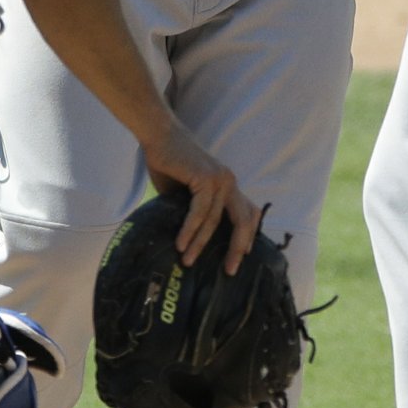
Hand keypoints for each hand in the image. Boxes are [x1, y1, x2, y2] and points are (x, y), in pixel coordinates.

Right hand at [142, 119, 258, 271]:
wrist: (158, 136)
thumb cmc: (169, 163)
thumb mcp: (186, 191)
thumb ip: (194, 210)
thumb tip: (191, 239)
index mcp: (228, 185)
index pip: (248, 213)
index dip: (249, 236)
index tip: (243, 257)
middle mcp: (230, 182)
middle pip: (244, 221)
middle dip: (239, 248)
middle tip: (230, 271)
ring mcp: (220, 180)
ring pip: (215, 220)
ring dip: (200, 243)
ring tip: (188, 261)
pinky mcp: (205, 178)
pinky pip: (200, 212)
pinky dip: (190, 230)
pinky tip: (182, 244)